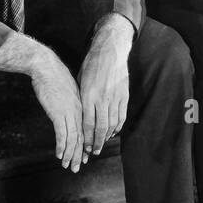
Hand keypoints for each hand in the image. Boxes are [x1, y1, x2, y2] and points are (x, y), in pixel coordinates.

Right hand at [29, 48, 85, 170]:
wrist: (46, 67)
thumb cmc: (55, 77)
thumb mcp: (67, 91)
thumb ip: (70, 103)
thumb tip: (68, 110)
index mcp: (82, 107)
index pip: (85, 130)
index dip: (85, 145)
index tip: (85, 156)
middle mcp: (78, 112)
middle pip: (81, 138)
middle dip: (80, 154)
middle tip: (79, 167)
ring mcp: (69, 113)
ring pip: (73, 139)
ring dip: (71, 154)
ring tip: (69, 166)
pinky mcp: (58, 113)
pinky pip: (62, 134)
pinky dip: (61, 146)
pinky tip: (59, 155)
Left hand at [79, 15, 134, 156]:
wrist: (110, 51)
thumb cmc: (91, 65)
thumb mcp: (80, 81)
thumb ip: (81, 99)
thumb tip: (79, 115)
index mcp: (88, 96)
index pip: (87, 123)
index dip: (86, 137)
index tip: (84, 147)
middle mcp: (102, 99)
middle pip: (100, 127)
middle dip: (97, 142)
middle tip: (94, 151)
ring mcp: (114, 98)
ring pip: (112, 123)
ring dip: (107, 136)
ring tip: (103, 144)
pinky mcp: (123, 96)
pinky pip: (121, 115)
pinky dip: (118, 126)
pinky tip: (114, 132)